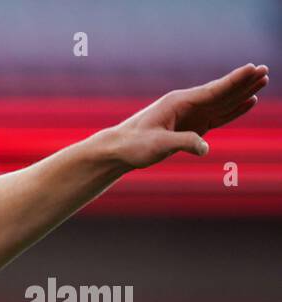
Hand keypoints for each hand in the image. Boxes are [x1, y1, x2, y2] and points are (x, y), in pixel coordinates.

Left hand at [107, 63, 267, 169]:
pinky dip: (234, 109)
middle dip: (244, 82)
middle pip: (222, 92)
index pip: (213, 90)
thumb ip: (183, 143)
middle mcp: (187, 105)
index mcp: (180, 102)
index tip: (253, 69)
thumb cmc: (134, 146)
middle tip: (265, 70)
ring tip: (262, 81)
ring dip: (243, 92)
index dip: (235, 81)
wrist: (118, 150)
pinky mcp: (191, 127)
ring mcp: (190, 115)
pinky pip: (218, 115)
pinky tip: (247, 102)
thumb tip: (205, 147)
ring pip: (222, 102)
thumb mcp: (157, 145)